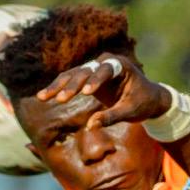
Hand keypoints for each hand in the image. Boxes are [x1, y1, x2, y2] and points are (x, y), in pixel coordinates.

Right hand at [34, 53, 167, 130]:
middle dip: (71, 86)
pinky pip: (70, 80)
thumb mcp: (131, 112)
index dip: (95, 81)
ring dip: (58, 86)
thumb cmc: (142, 103)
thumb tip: (91, 126)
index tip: (86, 94)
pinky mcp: (87, 77)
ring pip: (72, 75)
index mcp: (120, 66)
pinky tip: (43, 96)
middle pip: (85, 72)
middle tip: (60, 100)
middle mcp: (105, 62)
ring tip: (42, 97)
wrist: (147, 97)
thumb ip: (112, 117)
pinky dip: (58, 88)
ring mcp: (94, 68)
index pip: (105, 70)